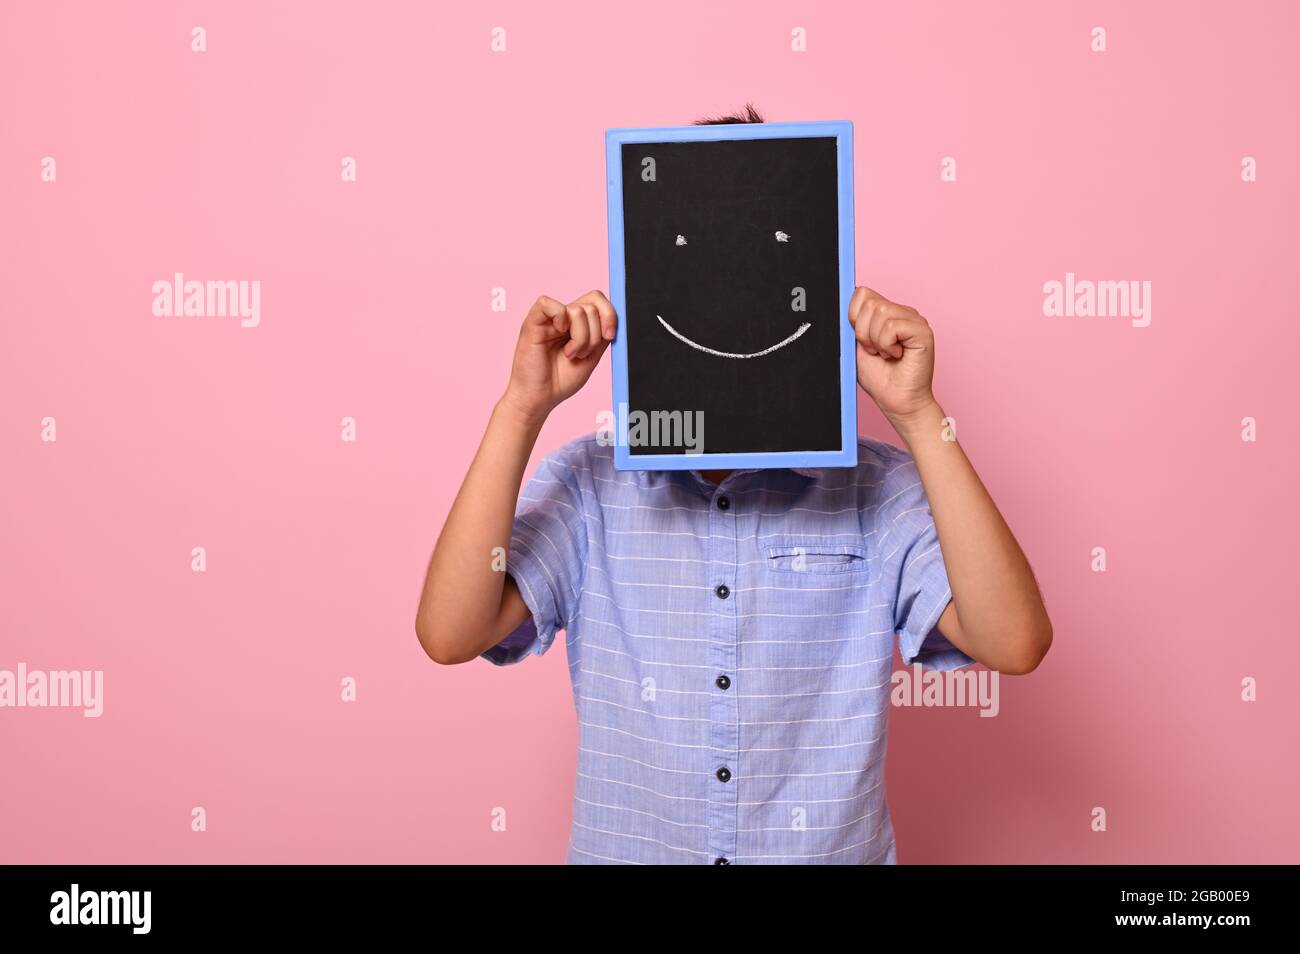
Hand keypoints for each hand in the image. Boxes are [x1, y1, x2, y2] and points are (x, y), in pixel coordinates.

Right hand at [501, 291, 617, 423]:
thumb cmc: (560, 381)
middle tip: (583, 353)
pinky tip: (557, 334)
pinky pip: (547, 303)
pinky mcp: (532, 322)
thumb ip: (602, 338)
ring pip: (576, 309)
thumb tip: (615, 319)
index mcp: (578, 325)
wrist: (539, 398)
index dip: (609, 315)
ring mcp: (549, 320)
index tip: (610, 336)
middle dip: (594, 333)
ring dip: (580, 337)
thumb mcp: (591, 358)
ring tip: (570, 354)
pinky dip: (559, 317)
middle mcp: (564, 319)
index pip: (597, 301)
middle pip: (591, 304)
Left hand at [847, 286, 938, 428]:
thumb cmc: (879, 377)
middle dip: (863, 332)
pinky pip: (891, 327)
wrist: (897, 401)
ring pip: (880, 312)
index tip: (861, 340)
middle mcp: (902, 312)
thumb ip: (852, 323)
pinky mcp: (923, 331)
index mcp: (886, 313)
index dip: (855, 317)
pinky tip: (896, 355)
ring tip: (886, 354)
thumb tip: (839, 300)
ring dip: (876, 340)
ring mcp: (914, 319)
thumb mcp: (856, 346)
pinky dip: (886, 345)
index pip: (862, 293)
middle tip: (875, 350)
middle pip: (870, 302)